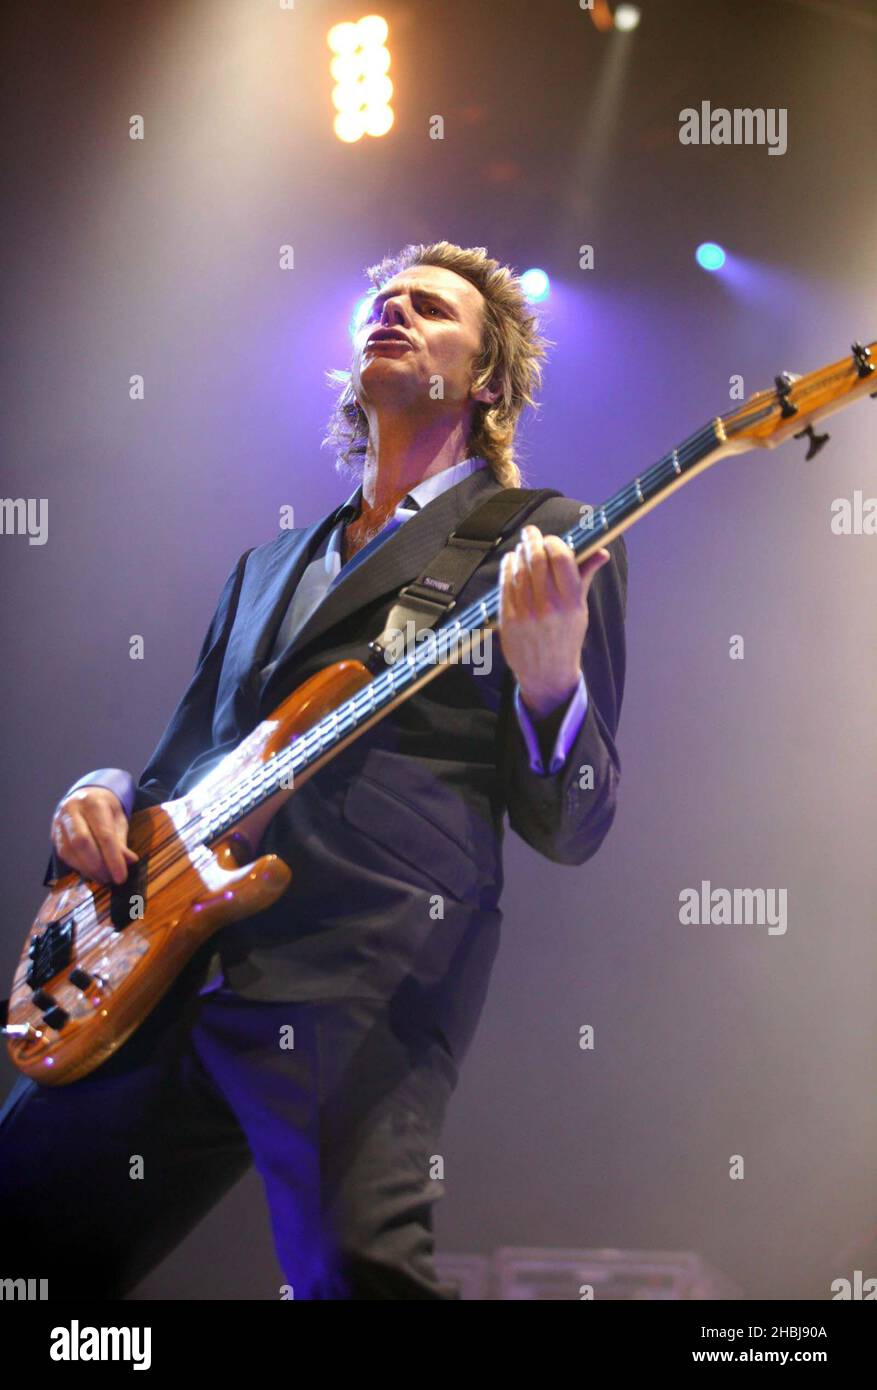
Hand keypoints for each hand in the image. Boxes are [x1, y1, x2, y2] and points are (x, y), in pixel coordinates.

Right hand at [51, 786, 138, 884]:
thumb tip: (129, 862)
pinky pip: (63, 854)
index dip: (113, 858)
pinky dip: (78, 866)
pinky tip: (90, 872)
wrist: (86, 794)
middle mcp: (72, 809)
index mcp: (93, 802)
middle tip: (111, 879)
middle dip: (98, 865)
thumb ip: (121, 841)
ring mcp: (59, 821)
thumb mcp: (119, 819)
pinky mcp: (53, 832)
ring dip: (87, 869)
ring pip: (69, 850)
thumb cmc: (106, 808)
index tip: (121, 877)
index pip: (104, 834)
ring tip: (102, 878)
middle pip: (82, 843)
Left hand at [499, 525, 610, 718]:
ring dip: (519, 552)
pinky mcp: (509, 619)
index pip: (561, 557)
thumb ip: (585, 577)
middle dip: (532, 540)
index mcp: (572, 601)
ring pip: (519, 569)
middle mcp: (550, 606)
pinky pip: (505, 584)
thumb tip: (601, 552)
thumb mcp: (580, 610)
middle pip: (537, 559)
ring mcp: (527, 613)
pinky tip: (510, 561)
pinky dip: (507, 567)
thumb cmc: (566, 637)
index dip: (553, 542)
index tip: (550, 538)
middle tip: (531, 532)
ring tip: (521, 547)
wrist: (547, 672)